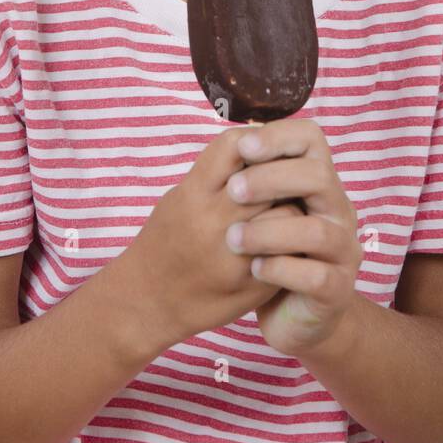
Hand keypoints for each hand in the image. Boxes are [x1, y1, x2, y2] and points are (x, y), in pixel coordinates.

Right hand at [123, 126, 306, 347]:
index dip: (257, 141)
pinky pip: (289, 252)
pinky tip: (287, 238)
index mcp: (193, 193)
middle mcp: (213, 219)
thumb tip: (254, 147)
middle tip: (287, 177)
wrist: (148, 300)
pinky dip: (293, 240)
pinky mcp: (252, 283)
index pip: (236, 146)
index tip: (264, 150)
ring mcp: (234, 254)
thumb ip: (213, 176)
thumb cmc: (165, 241)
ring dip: (293, 206)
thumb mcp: (179, 198)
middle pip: (269, 177)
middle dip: (282, 172)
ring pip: (288, 213)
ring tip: (287, 209)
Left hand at [223, 117, 363, 356]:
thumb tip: (233, 139)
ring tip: (234, 239)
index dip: (279, 137)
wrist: (293, 315)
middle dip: (272, 179)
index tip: (243, 147)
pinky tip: (254, 269)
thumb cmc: (271, 254)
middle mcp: (339, 211)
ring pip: (317, 231)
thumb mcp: (263, 212)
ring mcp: (343, 252)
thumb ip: (255, 179)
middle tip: (232, 192)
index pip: (312, 139)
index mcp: (319, 183)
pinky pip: (315, 276)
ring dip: (269, 232)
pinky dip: (280, 269)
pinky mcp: (337, 290)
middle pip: (319, 176)